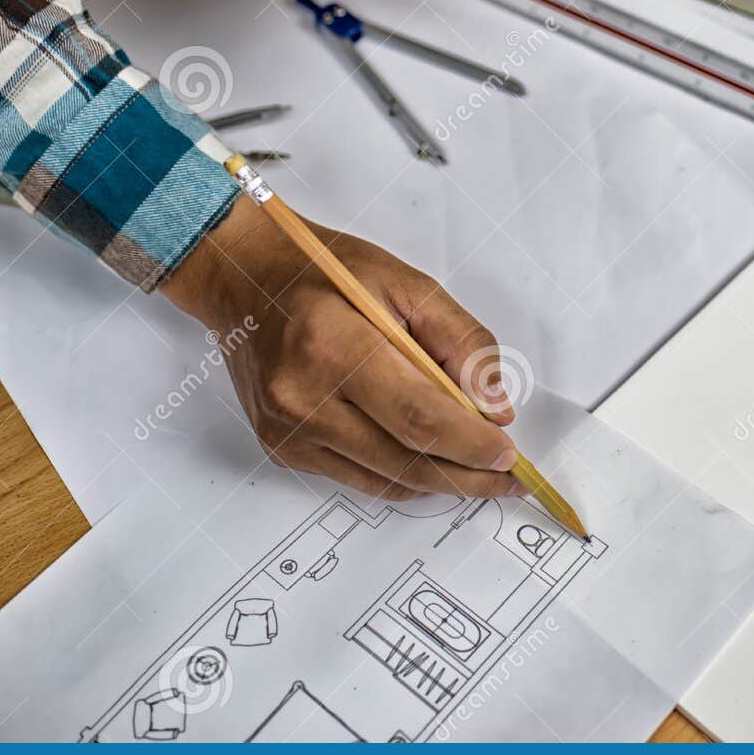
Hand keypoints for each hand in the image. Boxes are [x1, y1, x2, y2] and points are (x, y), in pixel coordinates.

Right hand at [162, 197, 522, 501]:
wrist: (244, 279)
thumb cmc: (324, 272)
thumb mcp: (406, 283)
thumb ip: (460, 342)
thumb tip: (495, 407)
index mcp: (333, 346)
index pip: (419, 417)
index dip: (471, 444)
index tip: (509, 453)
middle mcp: (302, 398)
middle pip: (406, 460)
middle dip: (468, 475)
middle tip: (508, 476)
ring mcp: (287, 432)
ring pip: (386, 481)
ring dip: (440, 482)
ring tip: (479, 471)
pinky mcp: (283, 450)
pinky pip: (359, 480)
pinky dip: (402, 476)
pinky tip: (429, 460)